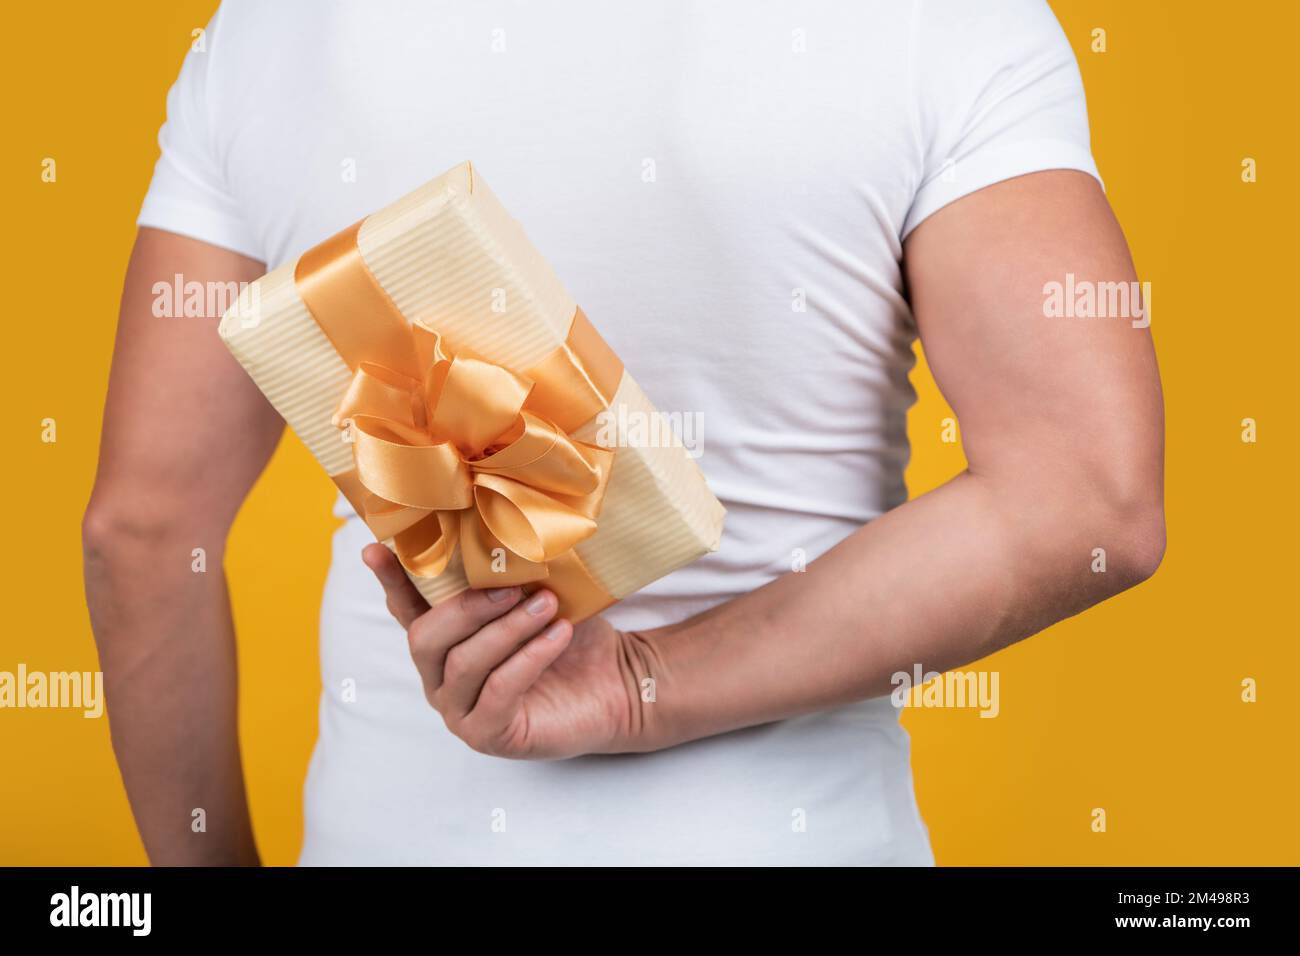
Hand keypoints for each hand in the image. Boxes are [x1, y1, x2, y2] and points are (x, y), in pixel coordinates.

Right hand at [363, 544, 656, 758]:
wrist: (613, 681)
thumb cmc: (566, 632)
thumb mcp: (534, 593)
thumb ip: (503, 572)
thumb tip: (497, 524)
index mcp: (443, 639)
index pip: (406, 608)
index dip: (391, 580)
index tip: (376, 549)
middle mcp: (440, 676)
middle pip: (426, 640)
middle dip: (466, 608)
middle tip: (512, 588)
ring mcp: (460, 709)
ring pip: (464, 664)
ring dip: (508, 629)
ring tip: (546, 604)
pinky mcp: (490, 734)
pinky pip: (499, 691)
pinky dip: (530, 658)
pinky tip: (558, 635)